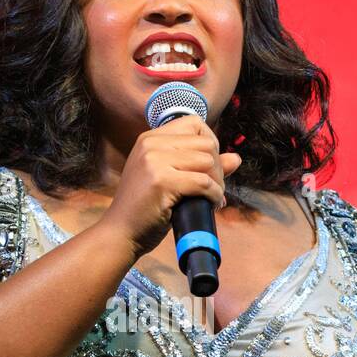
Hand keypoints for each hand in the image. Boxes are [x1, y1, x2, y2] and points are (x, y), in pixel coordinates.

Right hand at [104, 115, 242, 259]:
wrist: (120, 233)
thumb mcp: (172, 180)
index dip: (210, 142)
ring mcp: (154, 161)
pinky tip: (210, 205)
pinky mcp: (161, 181)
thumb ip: (201, 166)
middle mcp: (151, 144)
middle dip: (217, 167)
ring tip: (211, 198)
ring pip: (208, 161)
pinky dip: (214, 195)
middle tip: (213, 189)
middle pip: (205, 142)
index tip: (209, 167)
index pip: (194, 123)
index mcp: (150, 139)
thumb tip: (236, 158)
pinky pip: (203, 183)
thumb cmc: (145, 209)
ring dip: (217, 183)